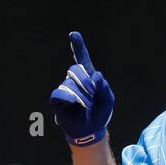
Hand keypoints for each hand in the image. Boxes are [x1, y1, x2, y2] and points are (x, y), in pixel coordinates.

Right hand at [49, 31, 114, 145]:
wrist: (90, 130)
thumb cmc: (99, 113)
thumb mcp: (108, 99)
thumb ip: (104, 86)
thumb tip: (95, 76)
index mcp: (88, 77)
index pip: (82, 59)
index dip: (78, 46)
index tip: (73, 34)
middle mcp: (75, 80)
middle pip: (76, 70)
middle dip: (86, 81)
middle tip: (93, 93)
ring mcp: (65, 89)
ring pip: (69, 83)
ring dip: (81, 95)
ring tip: (87, 105)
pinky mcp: (57, 100)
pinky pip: (59, 94)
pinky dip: (68, 97)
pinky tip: (73, 102)